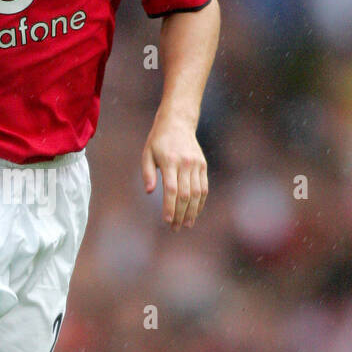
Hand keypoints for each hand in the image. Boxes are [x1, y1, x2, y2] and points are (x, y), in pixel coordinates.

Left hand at [142, 112, 207, 230]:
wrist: (178, 122)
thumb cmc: (158, 140)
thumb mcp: (147, 153)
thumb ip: (147, 173)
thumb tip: (150, 192)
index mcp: (170, 161)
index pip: (171, 189)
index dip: (170, 207)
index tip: (167, 221)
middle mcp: (185, 163)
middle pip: (185, 194)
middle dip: (181, 214)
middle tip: (175, 228)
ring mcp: (196, 164)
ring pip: (197, 193)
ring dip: (192, 211)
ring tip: (186, 224)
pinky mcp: (203, 165)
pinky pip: (204, 187)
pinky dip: (200, 202)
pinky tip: (195, 212)